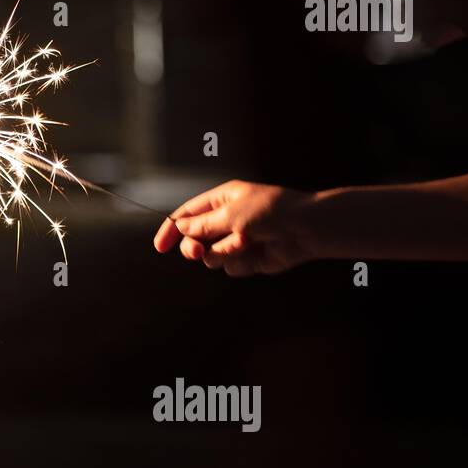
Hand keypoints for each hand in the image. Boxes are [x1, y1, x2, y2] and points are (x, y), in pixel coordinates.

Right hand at [153, 180, 314, 275]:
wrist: (306, 229)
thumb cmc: (271, 211)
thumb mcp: (231, 214)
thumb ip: (203, 224)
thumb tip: (180, 227)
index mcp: (221, 200)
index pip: (187, 214)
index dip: (171, 230)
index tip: (160, 246)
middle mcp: (226, 220)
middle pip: (194, 239)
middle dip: (195, 248)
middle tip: (198, 253)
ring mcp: (237, 240)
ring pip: (211, 257)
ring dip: (223, 253)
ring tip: (243, 244)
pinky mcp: (249, 259)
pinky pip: (231, 267)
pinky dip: (240, 262)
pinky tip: (256, 253)